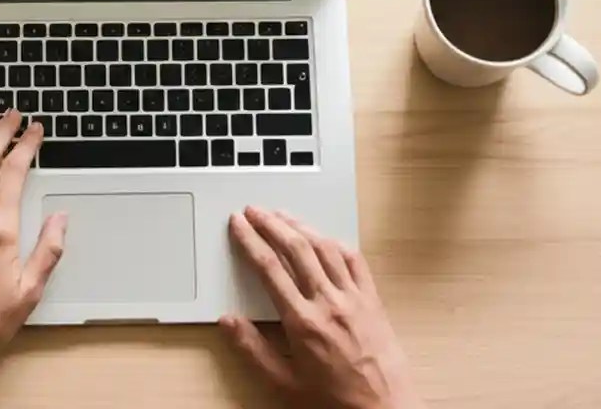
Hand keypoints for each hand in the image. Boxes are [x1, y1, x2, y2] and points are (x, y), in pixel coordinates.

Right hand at [221, 207, 423, 408]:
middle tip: (254, 210)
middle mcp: (328, 302)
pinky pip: (355, 261)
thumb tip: (228, 321)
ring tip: (283, 215)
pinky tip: (324, 237)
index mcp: (302, 321)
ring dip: (301, 226)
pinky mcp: (373, 300)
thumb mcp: (283, 382)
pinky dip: (336, 243)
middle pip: (296, 248)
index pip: (268, 268)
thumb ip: (252, 349)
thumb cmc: (335, 400)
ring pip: (325, 248)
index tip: (238, 224)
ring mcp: (354, 298)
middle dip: (271, 223)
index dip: (250, 240)